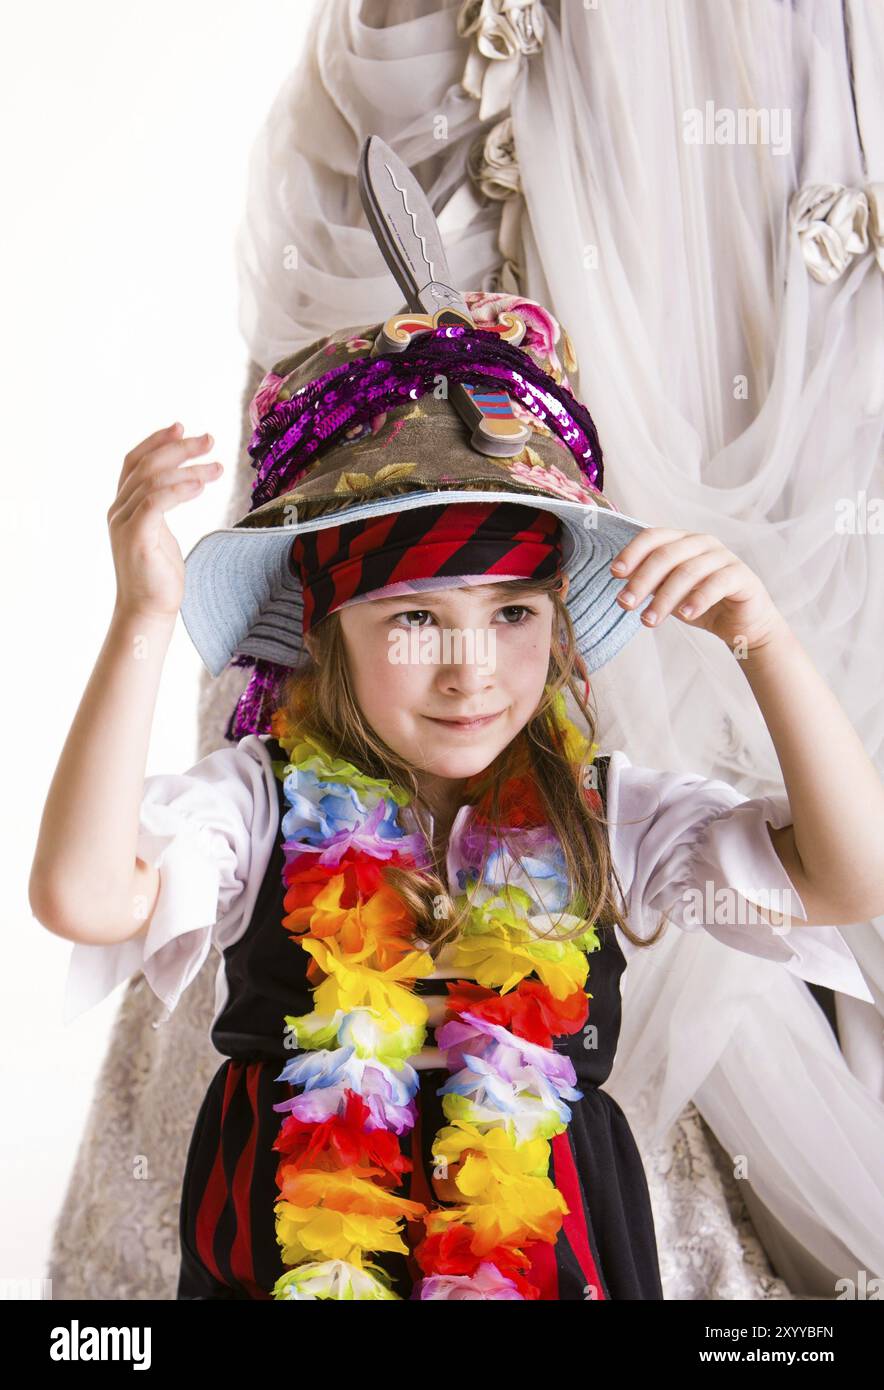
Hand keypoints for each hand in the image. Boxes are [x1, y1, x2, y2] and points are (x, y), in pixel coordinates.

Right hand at [107, 422, 223, 619]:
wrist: (148, 609)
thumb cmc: (159, 575)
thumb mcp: (162, 532)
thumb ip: (163, 506)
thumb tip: (185, 484)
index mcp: (124, 506)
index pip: (135, 462)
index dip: (157, 441)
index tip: (181, 427)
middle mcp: (119, 510)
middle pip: (146, 465)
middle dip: (179, 448)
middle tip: (209, 439)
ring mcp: (125, 523)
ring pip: (154, 481)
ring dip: (189, 468)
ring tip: (217, 466)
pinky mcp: (137, 537)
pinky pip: (156, 502)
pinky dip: (179, 489)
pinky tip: (201, 485)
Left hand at [611, 528, 786, 651]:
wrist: (742, 624)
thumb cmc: (700, 604)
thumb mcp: (668, 594)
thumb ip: (650, 585)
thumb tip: (622, 585)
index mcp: (681, 540)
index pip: (653, 537)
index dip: (632, 553)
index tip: (615, 574)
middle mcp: (702, 542)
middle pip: (666, 554)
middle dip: (642, 580)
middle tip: (625, 604)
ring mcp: (723, 556)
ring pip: (688, 571)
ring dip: (664, 598)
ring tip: (648, 621)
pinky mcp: (742, 575)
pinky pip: (717, 583)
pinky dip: (698, 599)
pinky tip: (684, 616)